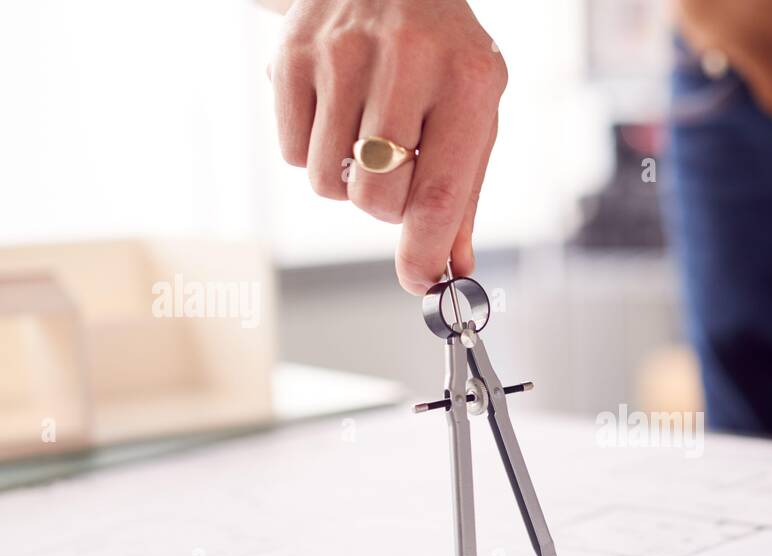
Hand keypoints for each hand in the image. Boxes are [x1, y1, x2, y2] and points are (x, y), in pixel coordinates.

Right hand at [271, 0, 505, 291]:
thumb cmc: (441, 56)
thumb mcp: (473, 113)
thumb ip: (461, 193)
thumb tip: (451, 267)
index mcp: (465, 82)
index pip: (439, 193)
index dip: (424, 251)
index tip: (419, 280)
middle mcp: (405, 61)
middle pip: (376, 198)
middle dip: (386, 208)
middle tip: (397, 174)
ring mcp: (341, 54)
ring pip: (327, 182)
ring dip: (347, 182)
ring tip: (366, 136)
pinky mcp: (291, 53)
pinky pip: (292, 154)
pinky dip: (313, 153)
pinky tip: (336, 114)